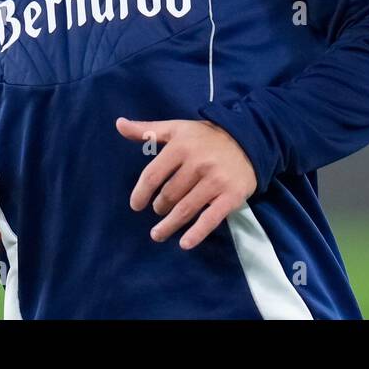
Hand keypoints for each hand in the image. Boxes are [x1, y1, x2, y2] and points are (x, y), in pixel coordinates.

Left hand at [116, 117, 256, 250]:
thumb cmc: (205, 137)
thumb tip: (118, 124)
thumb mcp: (176, 128)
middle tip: (158, 212)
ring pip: (185, 209)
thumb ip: (147, 130)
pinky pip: (211, 218)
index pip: (153, 176)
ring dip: (169, 226)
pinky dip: (197, 233)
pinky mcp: (231, 196)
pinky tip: (185, 244)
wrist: (249, 140)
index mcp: (181, 146)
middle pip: (169, 195)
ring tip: (158, 233)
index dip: (140, 193)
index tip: (136, 205)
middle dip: (159, 208)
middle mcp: (197, 164)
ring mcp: (215, 181)